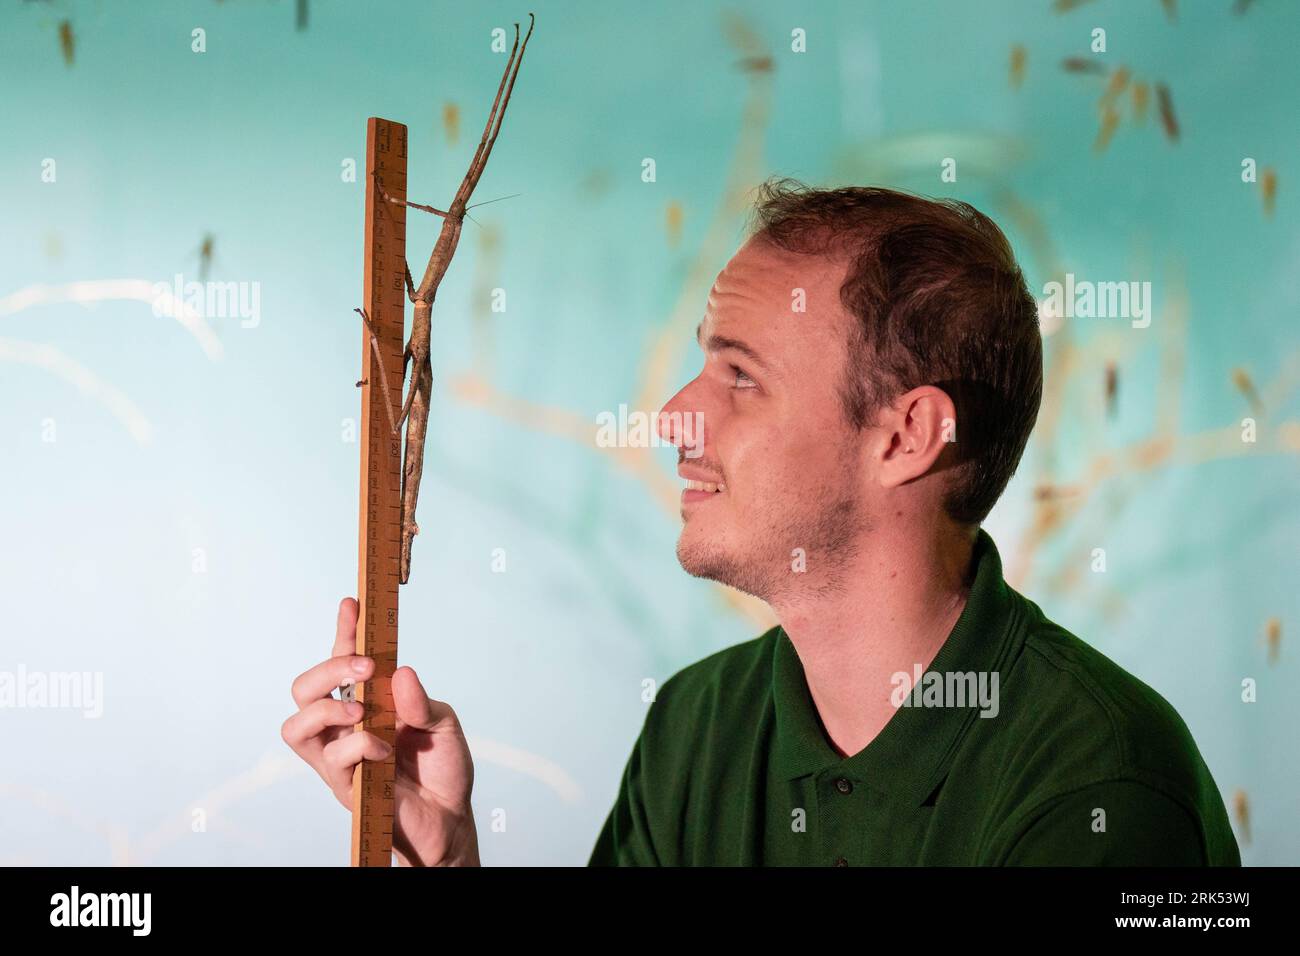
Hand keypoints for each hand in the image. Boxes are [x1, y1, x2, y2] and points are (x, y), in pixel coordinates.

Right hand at [281, 597, 479, 865]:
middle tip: (365, 666)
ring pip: (296, 725)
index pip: (345, 662)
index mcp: (369, 703)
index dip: (345, 631)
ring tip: (362, 710)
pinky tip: (385, 749)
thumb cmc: (442, 770)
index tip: (353, 602)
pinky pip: (333, 757)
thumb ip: (420, 700)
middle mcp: (345, 727)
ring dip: (327, 707)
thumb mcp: (443, 724)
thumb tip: (399, 672)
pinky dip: (360, 744)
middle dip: (329, 666)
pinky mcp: (343, 785)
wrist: (450, 819)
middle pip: (304, 688)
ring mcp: (338, 756)